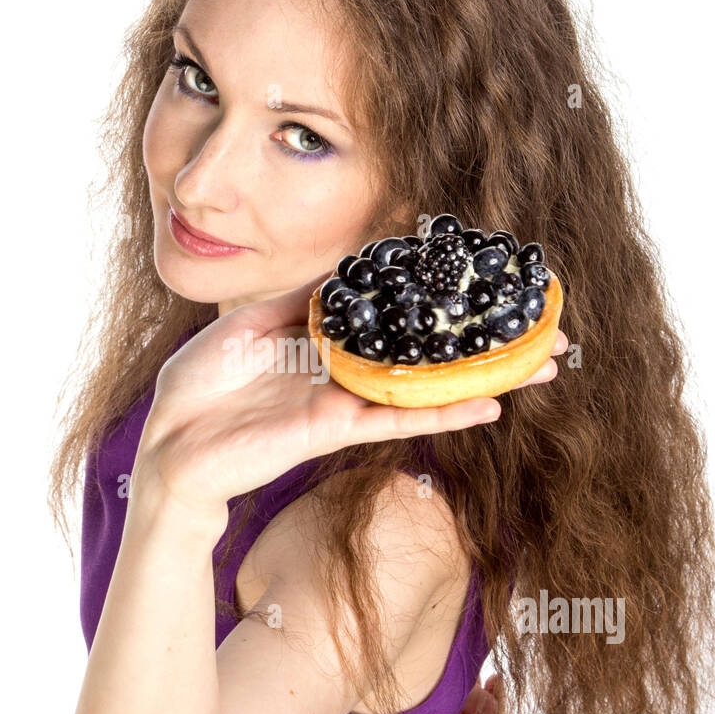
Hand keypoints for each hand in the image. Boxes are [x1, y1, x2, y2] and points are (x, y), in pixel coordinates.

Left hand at [135, 273, 568, 518]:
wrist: (169, 444)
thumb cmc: (199, 384)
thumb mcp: (250, 322)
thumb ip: (302, 301)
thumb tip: (350, 269)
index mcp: (323, 342)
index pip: (394, 318)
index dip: (437, 305)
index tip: (487, 287)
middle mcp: (346, 372)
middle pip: (425, 355)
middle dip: (484, 345)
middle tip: (545, 335)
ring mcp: (346, 402)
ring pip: (427, 387)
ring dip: (484, 378)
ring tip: (540, 368)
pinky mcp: (336, 431)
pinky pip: (399, 418)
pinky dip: (444, 414)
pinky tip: (488, 406)